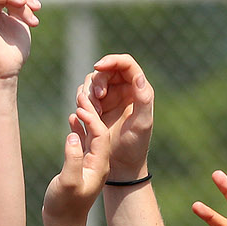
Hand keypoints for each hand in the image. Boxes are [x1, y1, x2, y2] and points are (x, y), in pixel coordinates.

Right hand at [40, 86, 115, 225]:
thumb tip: (74, 136)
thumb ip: (72, 159)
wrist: (64, 224)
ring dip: (85, 117)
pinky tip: (72, 119)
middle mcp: (98, 161)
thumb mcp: (67, 183)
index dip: (92, 119)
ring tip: (78, 101)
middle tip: (82, 95)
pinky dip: (78, 128)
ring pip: (91, 133)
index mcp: (99, 164)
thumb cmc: (64, 206)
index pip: (100, 134)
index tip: (81, 107)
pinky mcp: (81, 165)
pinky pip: (83, 141)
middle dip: (91, 112)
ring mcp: (90, 163)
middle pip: (99, 130)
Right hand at [85, 53, 154, 180]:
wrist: (120, 165)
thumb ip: (144, 99)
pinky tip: (88, 116)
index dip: (111, 60)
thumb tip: (139, 77)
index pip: (125, 64)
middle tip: (98, 98)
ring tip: (94, 113)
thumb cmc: (135, 146)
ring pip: (92, 81)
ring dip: (89, 93)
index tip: (98, 67)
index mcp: (137, 89)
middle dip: (98, 80)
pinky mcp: (96, 106)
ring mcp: (109, 97)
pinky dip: (82, 101)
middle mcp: (123, 89)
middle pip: (105, 70)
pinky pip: (84, 94)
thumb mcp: (142, 124)